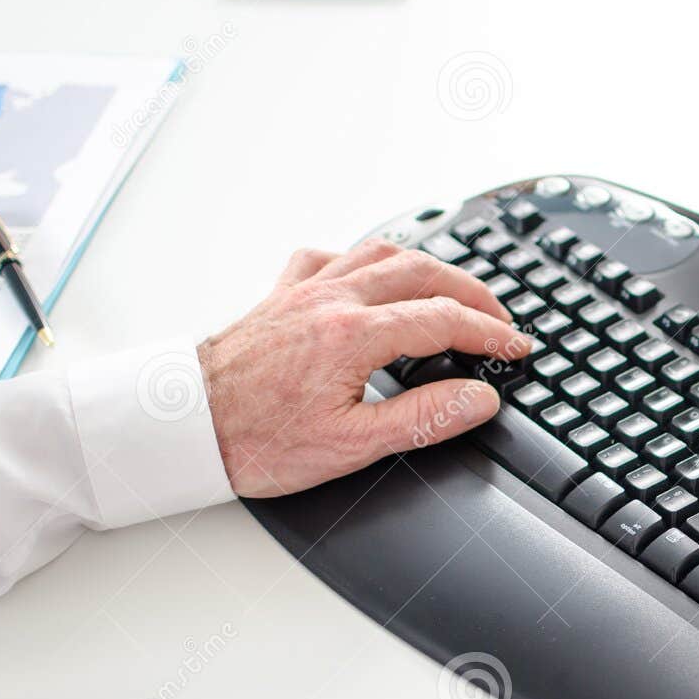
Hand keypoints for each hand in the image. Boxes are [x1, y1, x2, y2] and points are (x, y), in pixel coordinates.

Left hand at [197, 240, 530, 497]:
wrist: (182, 425)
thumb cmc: (255, 440)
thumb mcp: (351, 445)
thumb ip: (423, 418)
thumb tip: (478, 399)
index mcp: (353, 336)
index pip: (444, 320)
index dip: (489, 333)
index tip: (516, 347)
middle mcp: (332, 300)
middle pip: (422, 271)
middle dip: (472, 291)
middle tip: (500, 318)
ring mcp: (304, 291)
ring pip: (381, 253)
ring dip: (428, 265)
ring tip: (455, 288)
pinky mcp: (280, 295)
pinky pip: (330, 258)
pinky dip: (365, 261)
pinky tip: (373, 277)